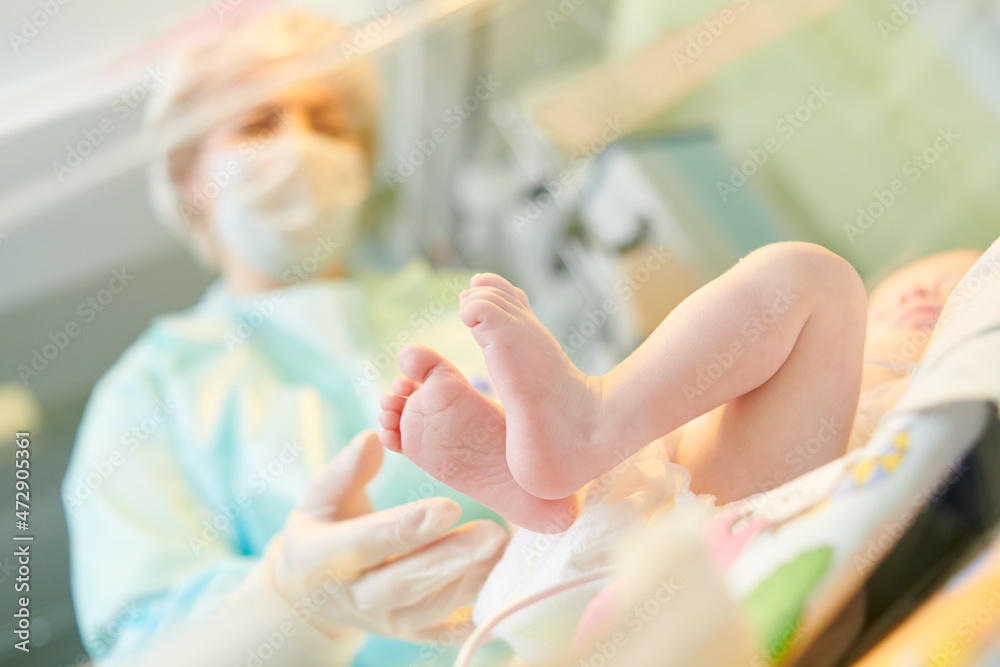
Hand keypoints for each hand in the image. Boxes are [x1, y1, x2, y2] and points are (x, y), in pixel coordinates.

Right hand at [258, 430, 508, 642]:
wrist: (309, 596)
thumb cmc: (321, 531)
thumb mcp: (319, 498)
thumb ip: (346, 471)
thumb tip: (373, 437)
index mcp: (327, 557)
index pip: (371, 541)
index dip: (410, 527)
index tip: (450, 507)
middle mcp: (356, 596)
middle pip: (407, 581)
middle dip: (452, 558)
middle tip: (494, 534)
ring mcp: (384, 621)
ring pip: (431, 606)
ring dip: (471, 580)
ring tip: (505, 551)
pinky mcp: (408, 635)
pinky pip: (444, 632)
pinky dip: (474, 618)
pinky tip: (503, 592)